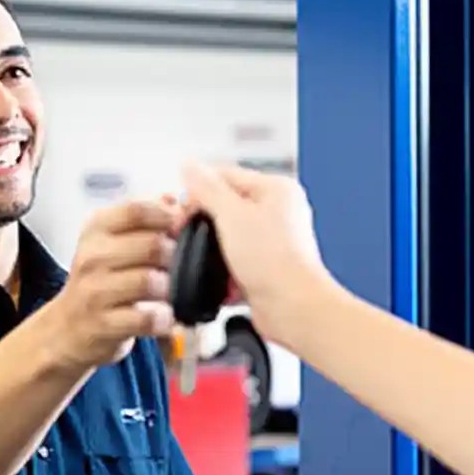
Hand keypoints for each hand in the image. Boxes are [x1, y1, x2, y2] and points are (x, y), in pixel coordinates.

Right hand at [44, 198, 179, 368]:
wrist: (68, 326)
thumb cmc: (99, 279)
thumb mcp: (113, 241)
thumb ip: (144, 218)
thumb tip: (174, 198)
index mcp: (97, 229)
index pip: (137, 210)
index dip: (168, 216)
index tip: (182, 225)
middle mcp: (92, 256)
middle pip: (150, 245)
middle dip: (175, 255)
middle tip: (181, 264)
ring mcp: (95, 291)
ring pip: (149, 281)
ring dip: (170, 288)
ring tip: (172, 291)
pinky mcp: (102, 323)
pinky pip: (146, 318)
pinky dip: (163, 319)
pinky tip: (165, 316)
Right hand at [179, 161, 334, 343]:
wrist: (293, 308)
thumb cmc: (276, 262)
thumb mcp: (231, 215)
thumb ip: (207, 189)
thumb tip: (189, 166)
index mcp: (276, 190)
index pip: (225, 176)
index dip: (197, 191)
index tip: (180, 209)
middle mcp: (278, 213)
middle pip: (226, 207)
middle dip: (204, 223)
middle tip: (186, 234)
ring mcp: (273, 242)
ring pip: (228, 238)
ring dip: (213, 251)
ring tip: (206, 260)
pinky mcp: (266, 269)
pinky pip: (235, 264)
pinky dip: (224, 272)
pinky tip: (219, 280)